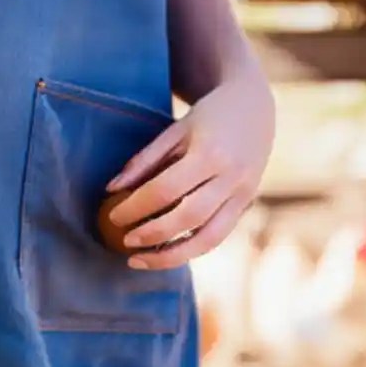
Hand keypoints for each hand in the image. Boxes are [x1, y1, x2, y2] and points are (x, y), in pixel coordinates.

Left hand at [104, 70, 273, 268]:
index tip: (112, 217)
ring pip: (209, 238)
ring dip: (172, 257)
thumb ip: (144, 160)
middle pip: (189, 218)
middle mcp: (232, 177)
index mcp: (210, 153)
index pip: (166, 190)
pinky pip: (218, 236)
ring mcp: (244, 194)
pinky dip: (190, 249)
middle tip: (125, 242)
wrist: (255, 106)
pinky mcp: (247, 205)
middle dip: (153, 235)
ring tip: (140, 260)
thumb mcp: (174, 129)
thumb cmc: (207, 117)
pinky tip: (165, 253)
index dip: (136, 207)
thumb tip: (110, 190)